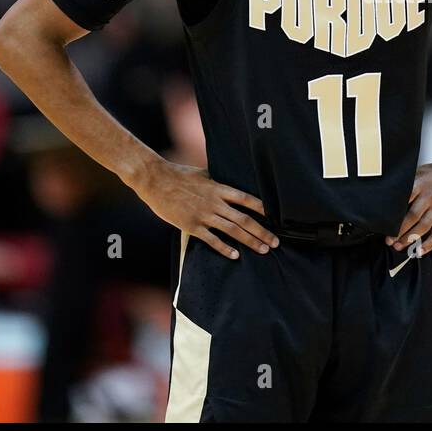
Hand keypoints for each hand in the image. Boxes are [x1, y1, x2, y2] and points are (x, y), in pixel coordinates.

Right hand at [129, 159, 277, 259]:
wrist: (155, 180)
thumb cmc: (178, 175)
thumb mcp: (203, 174)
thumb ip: (217, 182)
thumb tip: (228, 183)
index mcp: (219, 188)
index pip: (247, 199)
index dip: (263, 209)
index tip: (276, 217)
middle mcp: (215, 202)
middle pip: (244, 219)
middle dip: (262, 232)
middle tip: (276, 242)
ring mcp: (203, 214)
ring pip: (233, 230)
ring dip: (250, 241)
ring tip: (263, 250)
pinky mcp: (191, 226)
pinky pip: (211, 239)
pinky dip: (225, 248)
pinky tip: (235, 256)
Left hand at [386, 158, 431, 256]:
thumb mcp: (421, 171)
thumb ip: (408, 183)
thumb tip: (391, 191)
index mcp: (419, 185)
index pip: (402, 201)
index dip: (392, 214)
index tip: (383, 222)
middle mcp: (428, 198)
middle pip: (410, 217)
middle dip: (398, 231)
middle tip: (388, 240)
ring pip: (422, 227)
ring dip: (409, 239)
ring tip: (398, 246)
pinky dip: (428, 244)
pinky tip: (420, 251)